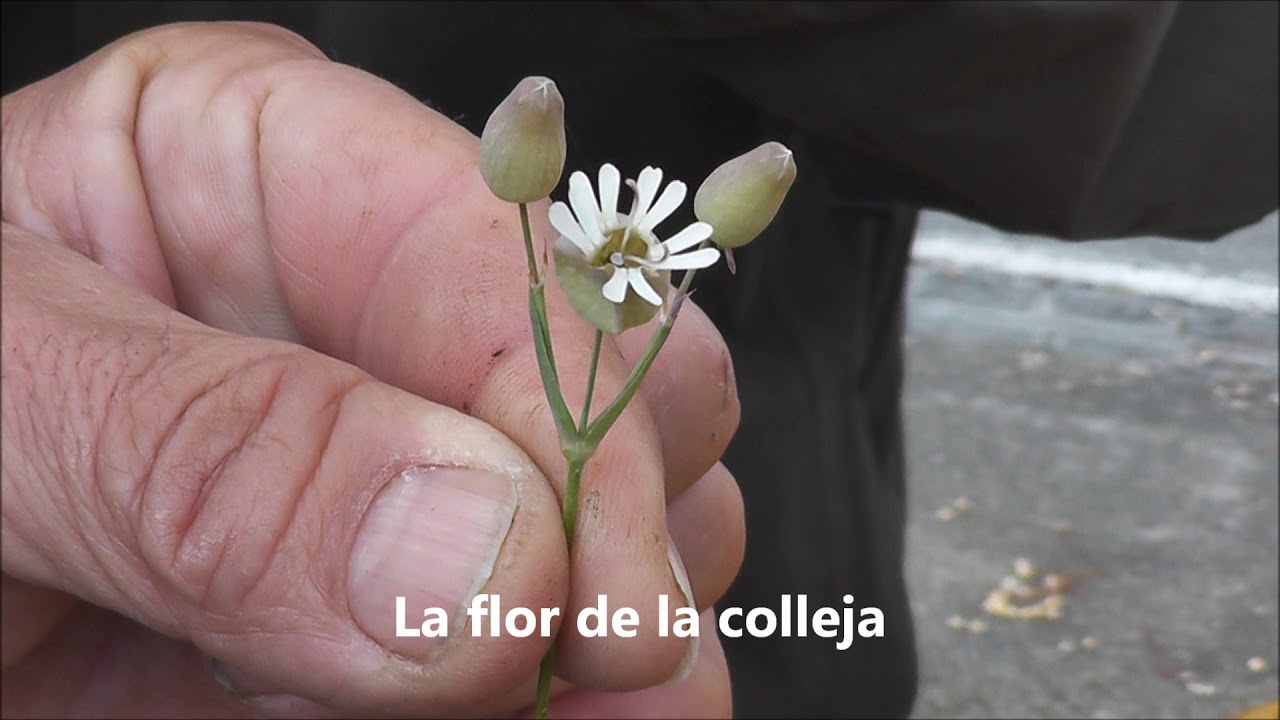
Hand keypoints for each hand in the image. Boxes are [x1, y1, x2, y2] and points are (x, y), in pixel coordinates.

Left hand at [1, 21, 743, 717]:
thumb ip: (206, 454)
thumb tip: (477, 546)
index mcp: (270, 176)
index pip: (516, 254)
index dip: (580, 417)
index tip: (592, 603)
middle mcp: (368, 322)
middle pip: (623, 386)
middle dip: (625, 538)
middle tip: (583, 677)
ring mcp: (408, 483)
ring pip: (626, 535)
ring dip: (604, 649)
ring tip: (525, 716)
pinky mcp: (404, 624)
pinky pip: (547, 661)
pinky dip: (549, 711)